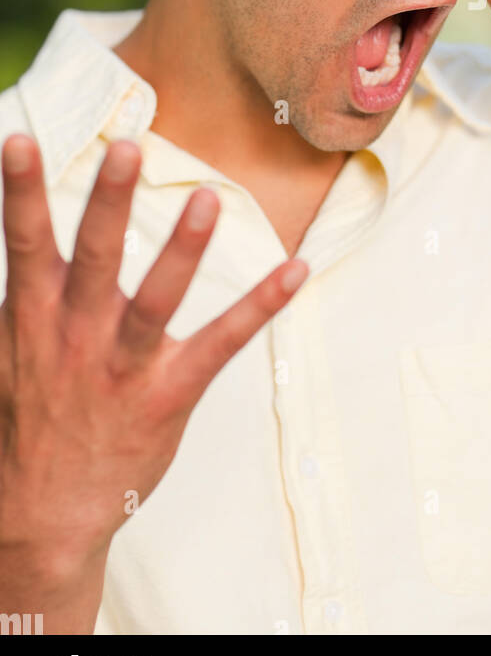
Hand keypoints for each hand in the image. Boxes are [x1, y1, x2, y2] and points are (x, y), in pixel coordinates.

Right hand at [0, 133, 307, 628]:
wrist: (39, 516)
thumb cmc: (24, 420)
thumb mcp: (2, 354)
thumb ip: (17, 295)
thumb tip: (13, 240)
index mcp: (32, 317)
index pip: (24, 242)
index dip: (23, 190)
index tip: (22, 139)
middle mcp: (77, 336)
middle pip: (94, 258)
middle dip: (107, 202)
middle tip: (127, 148)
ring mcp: (125, 366)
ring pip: (156, 300)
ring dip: (182, 249)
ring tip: (207, 197)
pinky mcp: (170, 394)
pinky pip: (222, 343)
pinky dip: (261, 306)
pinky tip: (296, 269)